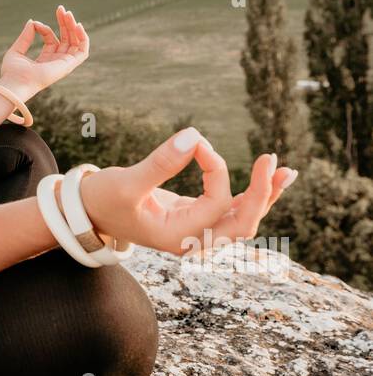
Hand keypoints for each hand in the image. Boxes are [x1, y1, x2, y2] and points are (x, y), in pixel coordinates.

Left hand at [0, 6, 88, 100]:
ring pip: (75, 43)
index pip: (51, 39)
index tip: (36, 24)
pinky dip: (83, 38)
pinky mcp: (68, 66)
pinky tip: (78, 25)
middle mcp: (55, 62)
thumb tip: (32, 21)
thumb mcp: (17, 49)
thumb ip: (26, 36)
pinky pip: (83, 52)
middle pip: (66, 39)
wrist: (15, 82)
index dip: (45, 28)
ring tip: (68, 13)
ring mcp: (62, 64)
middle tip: (60, 8)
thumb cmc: (13, 72)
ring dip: (73, 27)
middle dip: (64, 23)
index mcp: (44, 59)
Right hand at [76, 127, 297, 256]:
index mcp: (177, 238)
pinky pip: (232, 209)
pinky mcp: (197, 217)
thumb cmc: (103, 199)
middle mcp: (193, 240)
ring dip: (264, 194)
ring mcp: (197, 231)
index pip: (215, 204)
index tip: (197, 143)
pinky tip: (271, 177)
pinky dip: (252, 194)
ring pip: (243, 217)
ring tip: (286, 170)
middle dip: (261, 194)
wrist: (88, 213)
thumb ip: (160, 162)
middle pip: (242, 223)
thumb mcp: (127, 181)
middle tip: (272, 160)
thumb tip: (194, 136)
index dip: (215, 170)